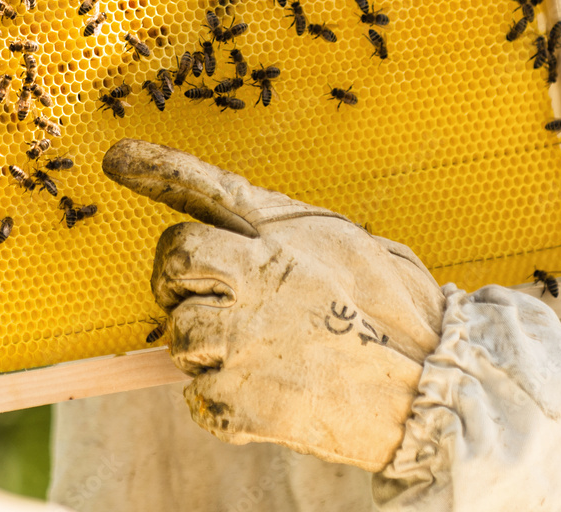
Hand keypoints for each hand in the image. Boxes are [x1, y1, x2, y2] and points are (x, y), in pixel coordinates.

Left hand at [103, 139, 444, 471]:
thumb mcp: (341, 244)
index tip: (118, 158)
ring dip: (199, 348)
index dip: (158, 168)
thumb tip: (228, 237)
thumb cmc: (395, 309)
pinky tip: (262, 394)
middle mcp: (260, 276)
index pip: (208, 187)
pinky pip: (197, 398)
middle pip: (173, 257)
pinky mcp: (250, 400)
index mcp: (284, 234)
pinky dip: (218, 402)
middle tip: (200, 298)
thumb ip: (279, 236)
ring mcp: (250, 339)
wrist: (443, 385)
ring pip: (178, 333)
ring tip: (249, 352)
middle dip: (173, 279)